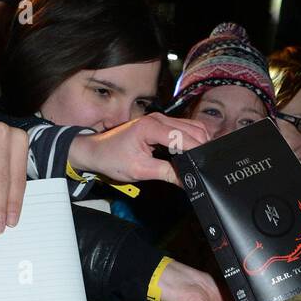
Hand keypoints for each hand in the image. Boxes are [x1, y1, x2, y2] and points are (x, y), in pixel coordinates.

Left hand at [68, 113, 209, 185]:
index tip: (204, 168)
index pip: (184, 137)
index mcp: (151, 127)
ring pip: (192, 127)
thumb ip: (166, 173)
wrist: (95, 151)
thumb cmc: (111, 158)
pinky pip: (184, 128)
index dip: (196, 152)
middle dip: (201, 148)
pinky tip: (191, 154)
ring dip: (198, 143)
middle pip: (193, 130)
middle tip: (204, 168)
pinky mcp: (161, 124)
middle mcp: (158, 118)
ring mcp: (160, 119)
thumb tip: (187, 181)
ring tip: (199, 162)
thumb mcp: (139, 170)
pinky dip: (192, 140)